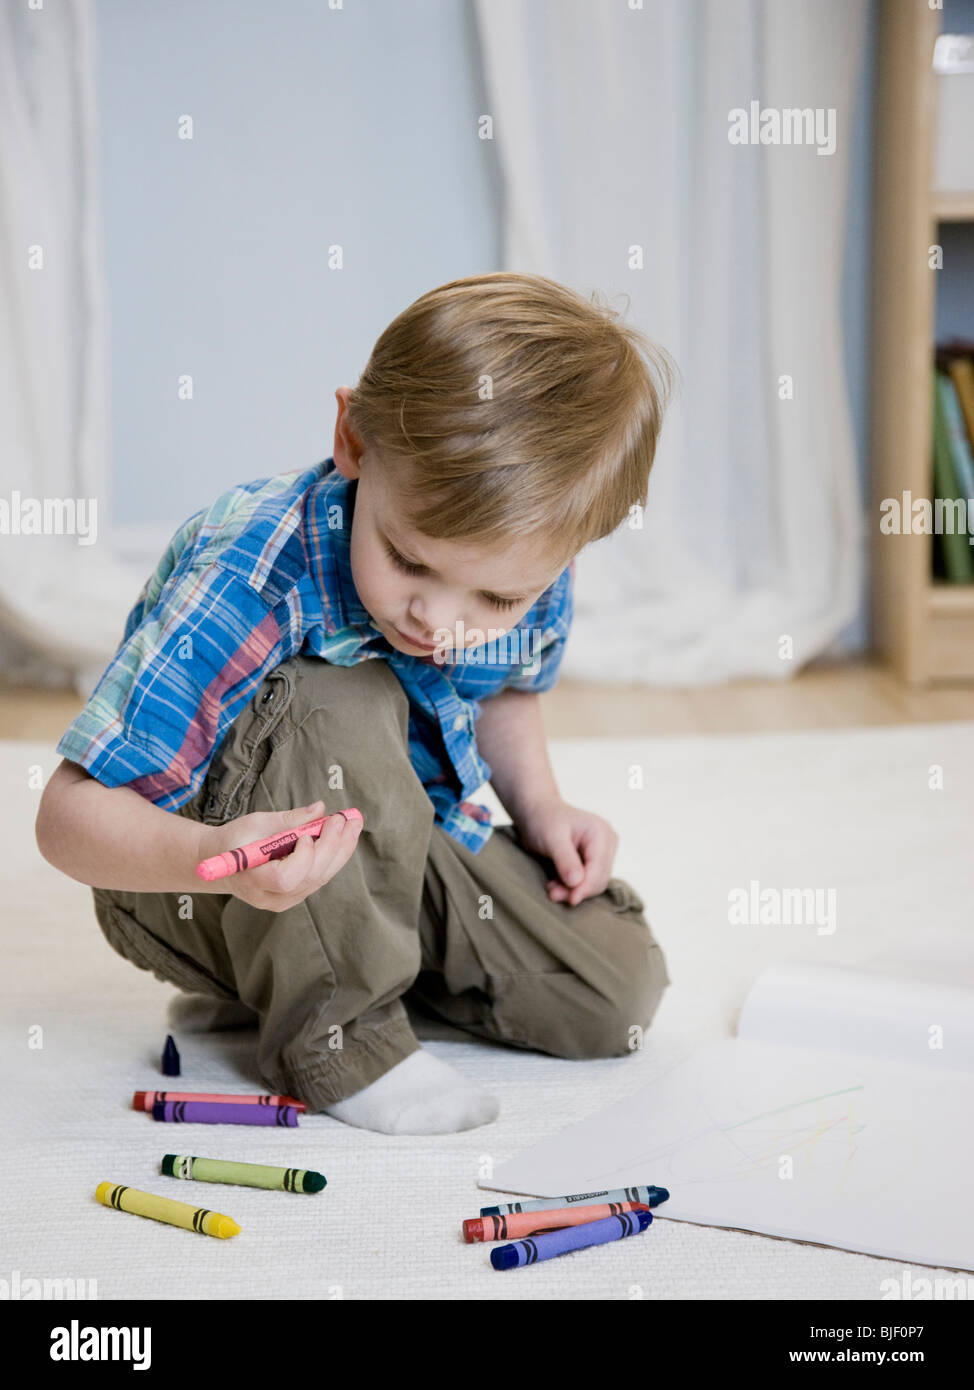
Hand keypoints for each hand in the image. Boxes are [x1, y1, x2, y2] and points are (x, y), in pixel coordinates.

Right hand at [197, 800, 361, 912]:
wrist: (220, 862)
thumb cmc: (235, 839)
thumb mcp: (255, 823)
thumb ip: (288, 820)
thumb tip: (319, 808)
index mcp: (252, 880)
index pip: (285, 878)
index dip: (303, 858)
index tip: (308, 834)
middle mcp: (270, 897)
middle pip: (309, 878)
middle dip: (332, 847)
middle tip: (346, 819)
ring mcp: (284, 900)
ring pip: (320, 878)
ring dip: (341, 850)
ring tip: (353, 824)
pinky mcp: (295, 895)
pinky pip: (319, 877)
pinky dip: (335, 856)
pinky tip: (346, 836)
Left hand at [515, 797, 618, 906]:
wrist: (537, 812)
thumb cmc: (543, 820)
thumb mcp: (551, 839)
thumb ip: (565, 860)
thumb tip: (577, 882)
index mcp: (601, 833)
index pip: (599, 868)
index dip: (585, 887)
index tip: (570, 900)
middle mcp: (608, 842)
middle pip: (599, 879)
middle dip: (577, 890)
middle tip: (552, 894)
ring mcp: (603, 852)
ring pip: (594, 883)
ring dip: (573, 890)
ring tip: (551, 888)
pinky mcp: (595, 860)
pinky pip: (588, 881)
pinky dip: (572, 887)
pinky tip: (555, 883)